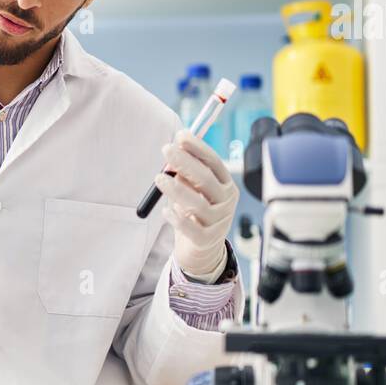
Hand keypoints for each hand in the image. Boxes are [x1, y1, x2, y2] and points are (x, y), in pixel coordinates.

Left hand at [155, 129, 238, 278]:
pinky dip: (177, 218)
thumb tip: (172, 152)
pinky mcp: (207, 240)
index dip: (198, 148)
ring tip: (158, 178)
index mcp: (225, 185)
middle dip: (185, 162)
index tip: (181, 135)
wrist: (202, 249)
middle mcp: (227, 201)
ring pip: (197, 203)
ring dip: (176, 189)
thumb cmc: (195, 213)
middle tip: (166, 149)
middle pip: (206, 179)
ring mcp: (219, 222)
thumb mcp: (193, 190)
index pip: (214, 162)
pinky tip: (166, 211)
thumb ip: (184, 174)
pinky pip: (190, 227)